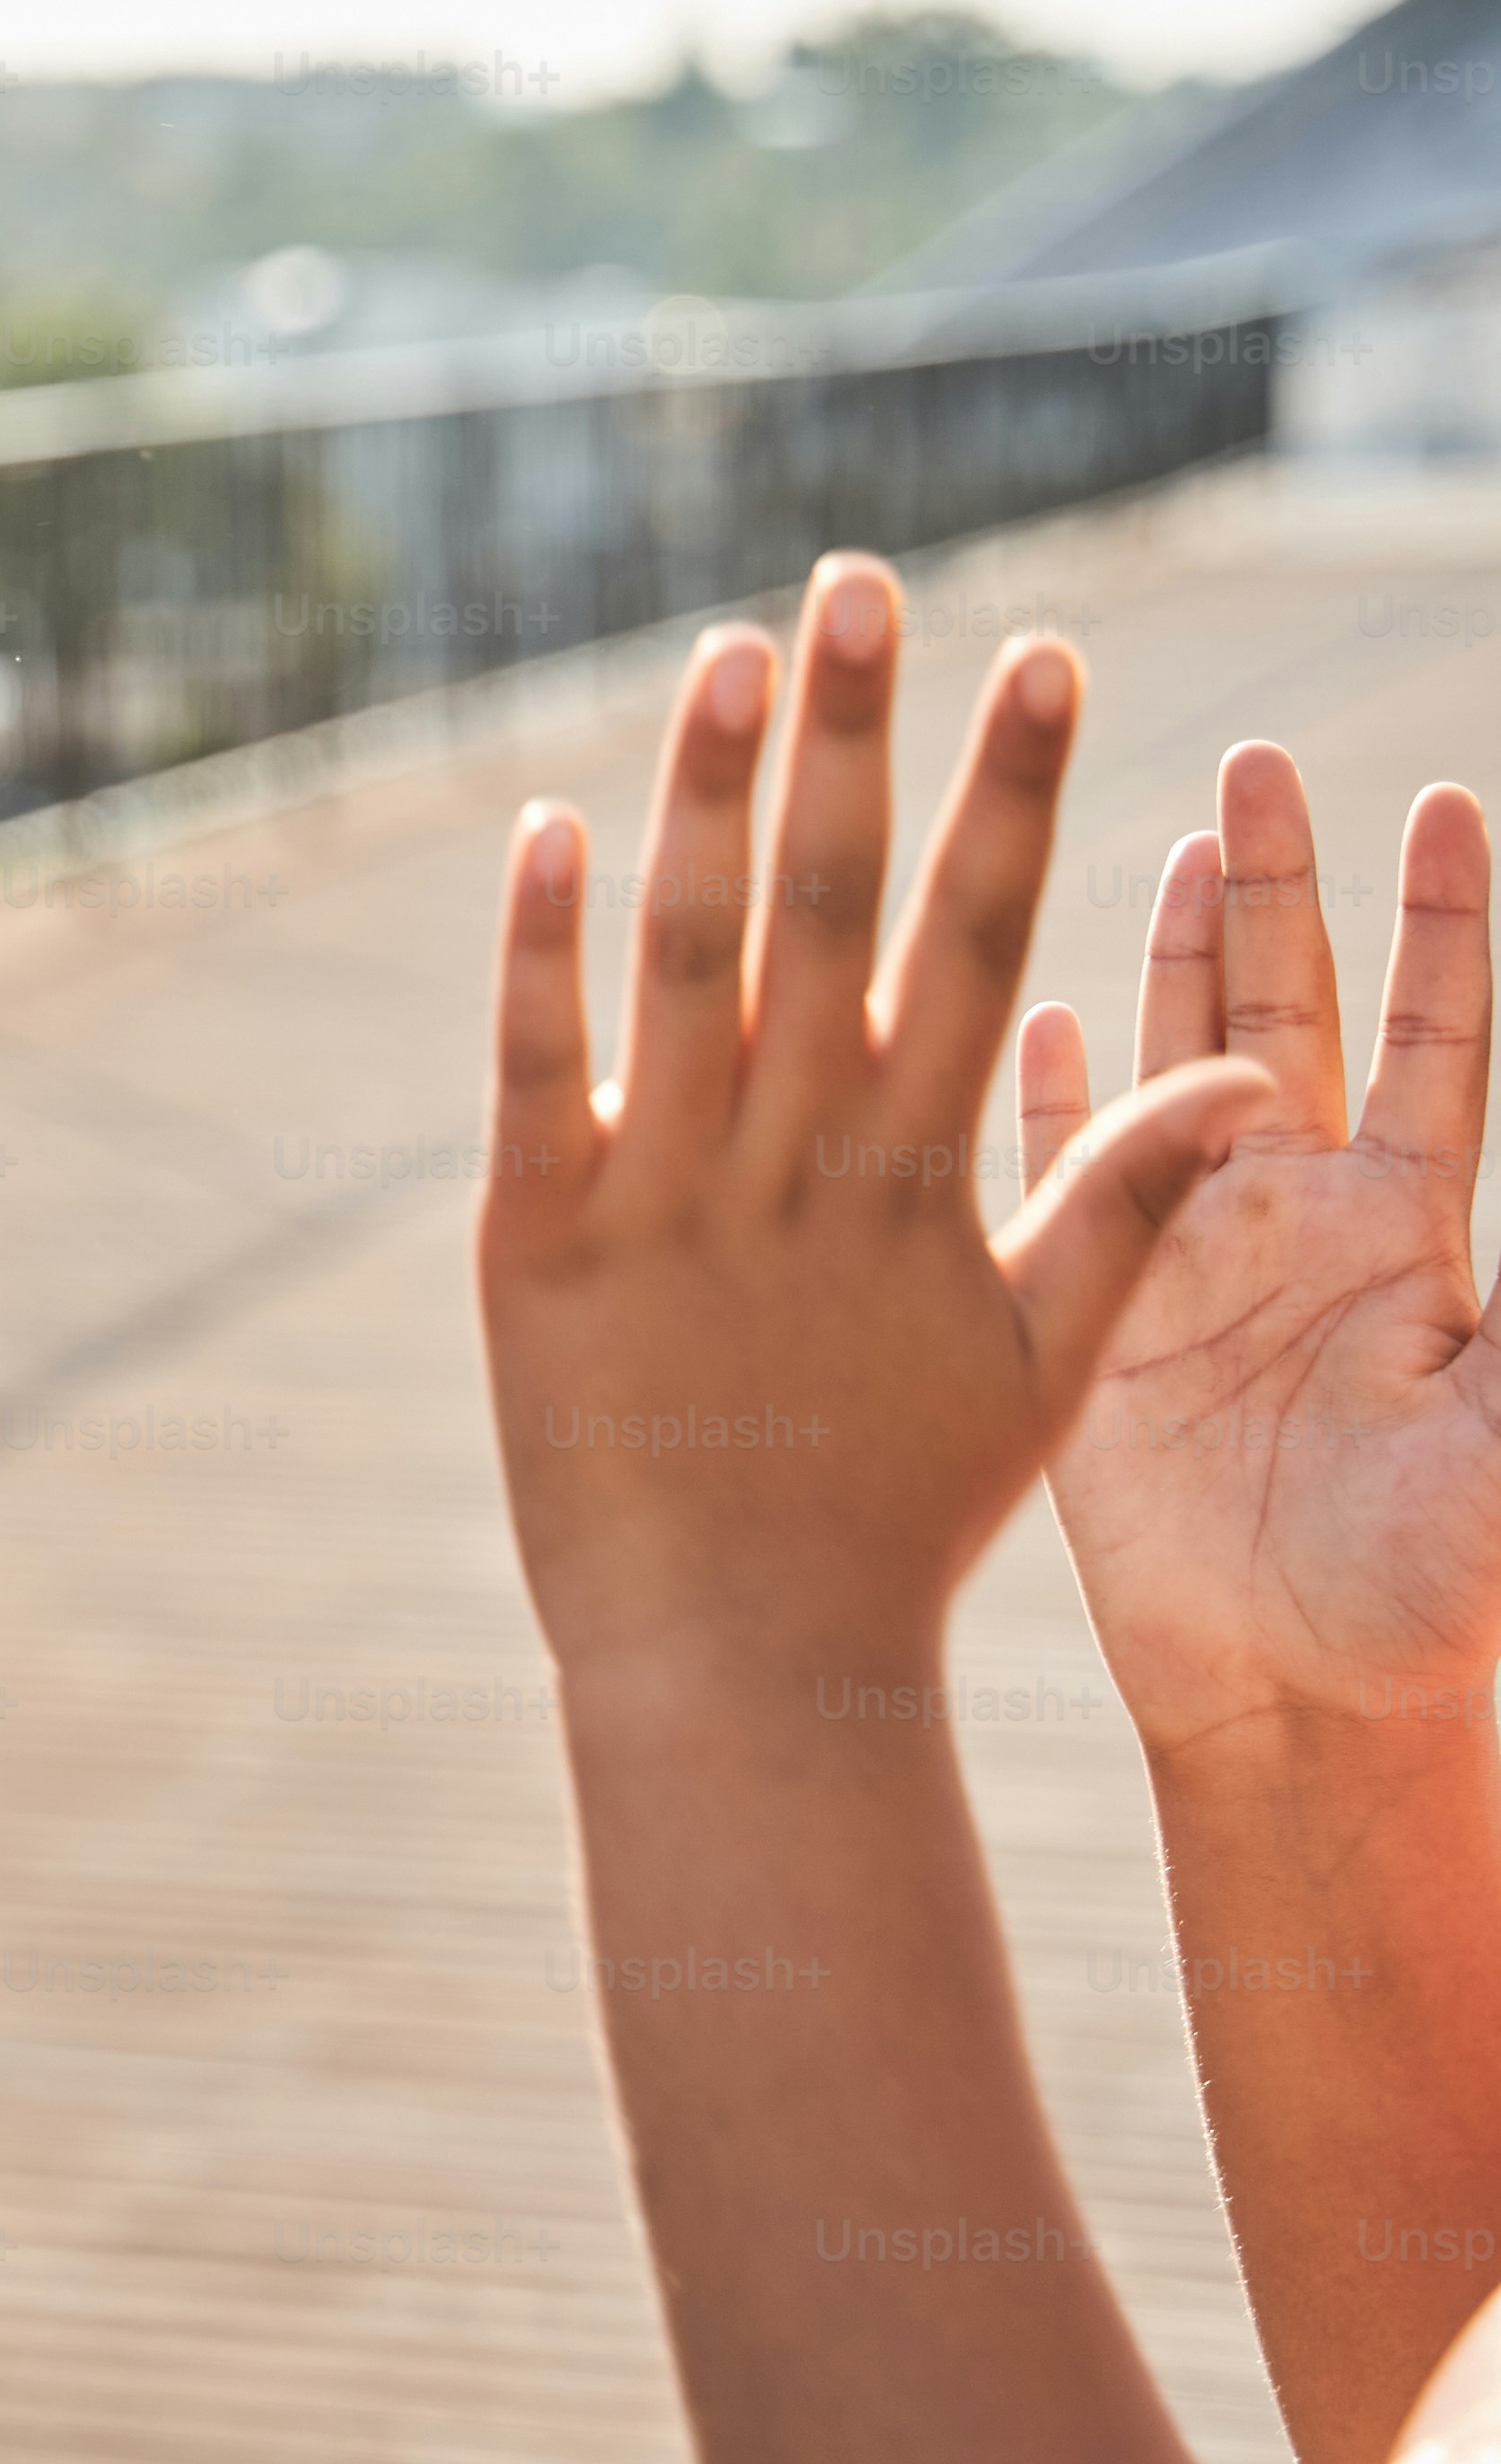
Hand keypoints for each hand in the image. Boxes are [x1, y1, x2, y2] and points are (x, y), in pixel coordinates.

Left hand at [477, 558, 1273, 1689]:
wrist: (743, 1665)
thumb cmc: (891, 1513)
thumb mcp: (1040, 1360)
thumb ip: (1125, 1203)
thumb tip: (1248, 1076)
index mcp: (922, 1175)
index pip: (982, 940)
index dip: (1011, 793)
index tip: (1047, 650)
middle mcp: (799, 1166)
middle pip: (839, 914)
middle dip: (861, 740)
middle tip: (867, 580)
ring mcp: (667, 1198)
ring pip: (695, 964)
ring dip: (715, 803)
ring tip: (732, 651)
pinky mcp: (540, 1242)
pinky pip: (542, 1070)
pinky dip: (544, 952)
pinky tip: (551, 826)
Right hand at [1025, 748, 1500, 1750]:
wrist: (1299, 1698)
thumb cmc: (1433, 1594)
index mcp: (1408, 1236)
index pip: (1439, 1039)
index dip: (1443, 927)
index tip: (1441, 808)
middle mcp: (1297, 1223)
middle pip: (1292, 1012)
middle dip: (1283, 889)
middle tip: (1261, 765)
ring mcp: (1185, 1263)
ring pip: (1172, 1068)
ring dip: (1166, 957)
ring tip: (1161, 843)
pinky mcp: (1089, 1321)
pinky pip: (1056, 1180)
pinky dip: (1044, 1095)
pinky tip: (1021, 1010)